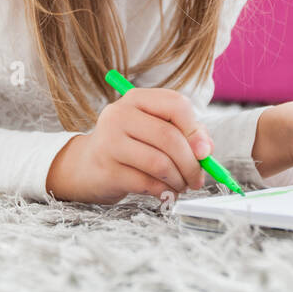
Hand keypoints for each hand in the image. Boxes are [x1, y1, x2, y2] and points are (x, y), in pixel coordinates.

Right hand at [45, 88, 212, 203]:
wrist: (85, 166)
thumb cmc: (129, 146)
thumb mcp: (154, 130)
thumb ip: (185, 134)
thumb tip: (206, 150)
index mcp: (136, 99)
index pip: (175, 104)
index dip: (195, 129)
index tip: (205, 152)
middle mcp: (119, 115)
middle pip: (169, 137)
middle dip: (191, 163)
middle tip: (198, 178)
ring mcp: (110, 142)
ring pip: (160, 163)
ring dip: (179, 180)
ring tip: (181, 185)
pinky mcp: (107, 170)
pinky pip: (147, 183)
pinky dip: (164, 191)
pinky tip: (166, 192)